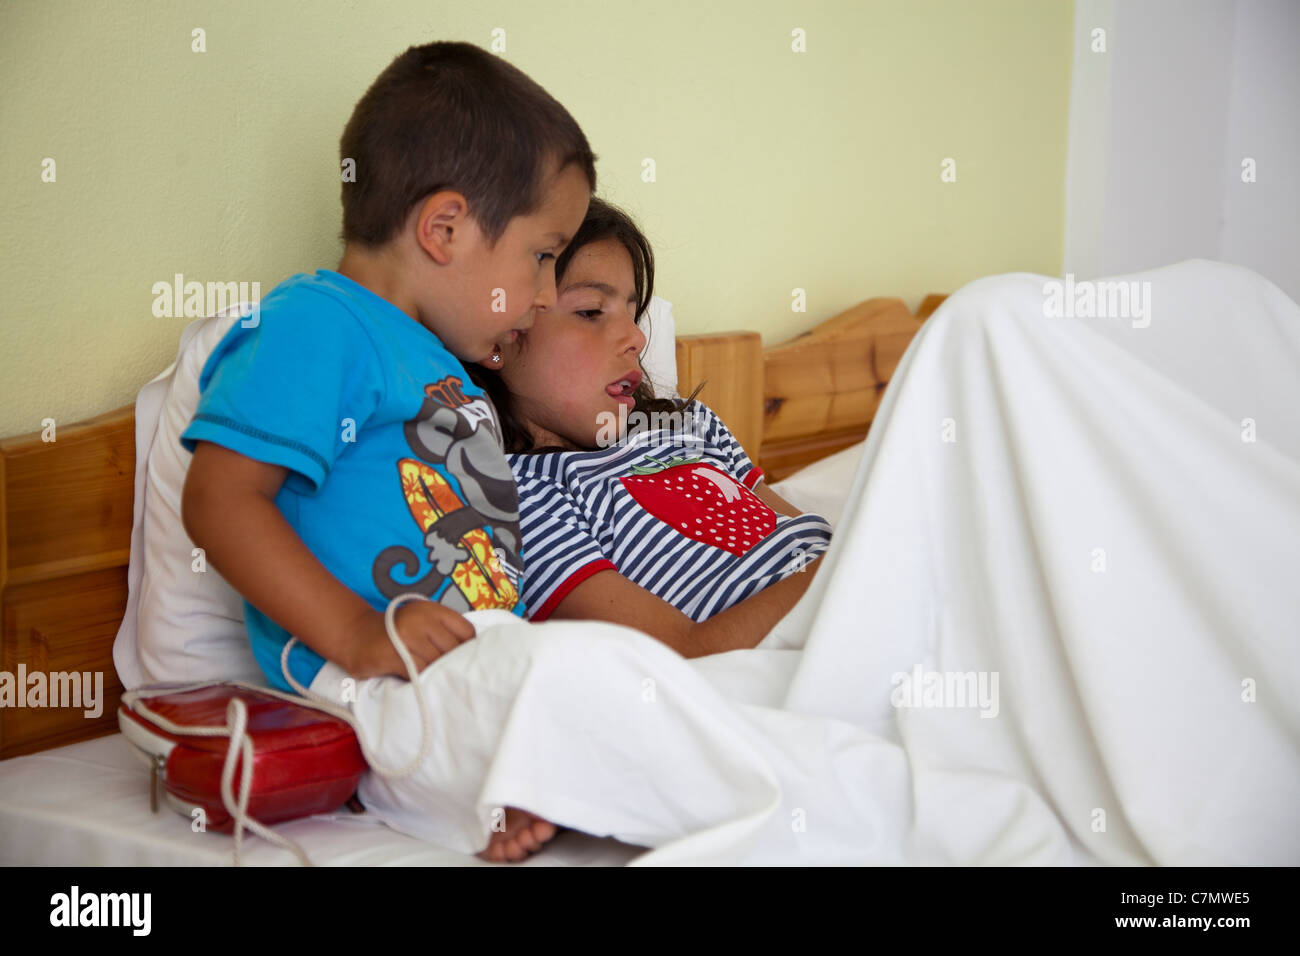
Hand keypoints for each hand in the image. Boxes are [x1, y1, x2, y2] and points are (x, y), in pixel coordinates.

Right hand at [346, 600, 475, 679]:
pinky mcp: (394, 655)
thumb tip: (471, 655)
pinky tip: (419, 681)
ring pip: (437, 663)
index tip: (461, 661)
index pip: (466, 633)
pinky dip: (422, 680)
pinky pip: (420, 672)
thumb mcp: (422, 621)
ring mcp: (407, 636)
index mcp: (433, 609)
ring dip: (437, 675)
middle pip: (453, 651)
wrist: (355, 635)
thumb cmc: (395, 632)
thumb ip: (444, 632)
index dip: (467, 650)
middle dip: (451, 665)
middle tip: (447, 675)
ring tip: (434, 679)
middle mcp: (422, 619)